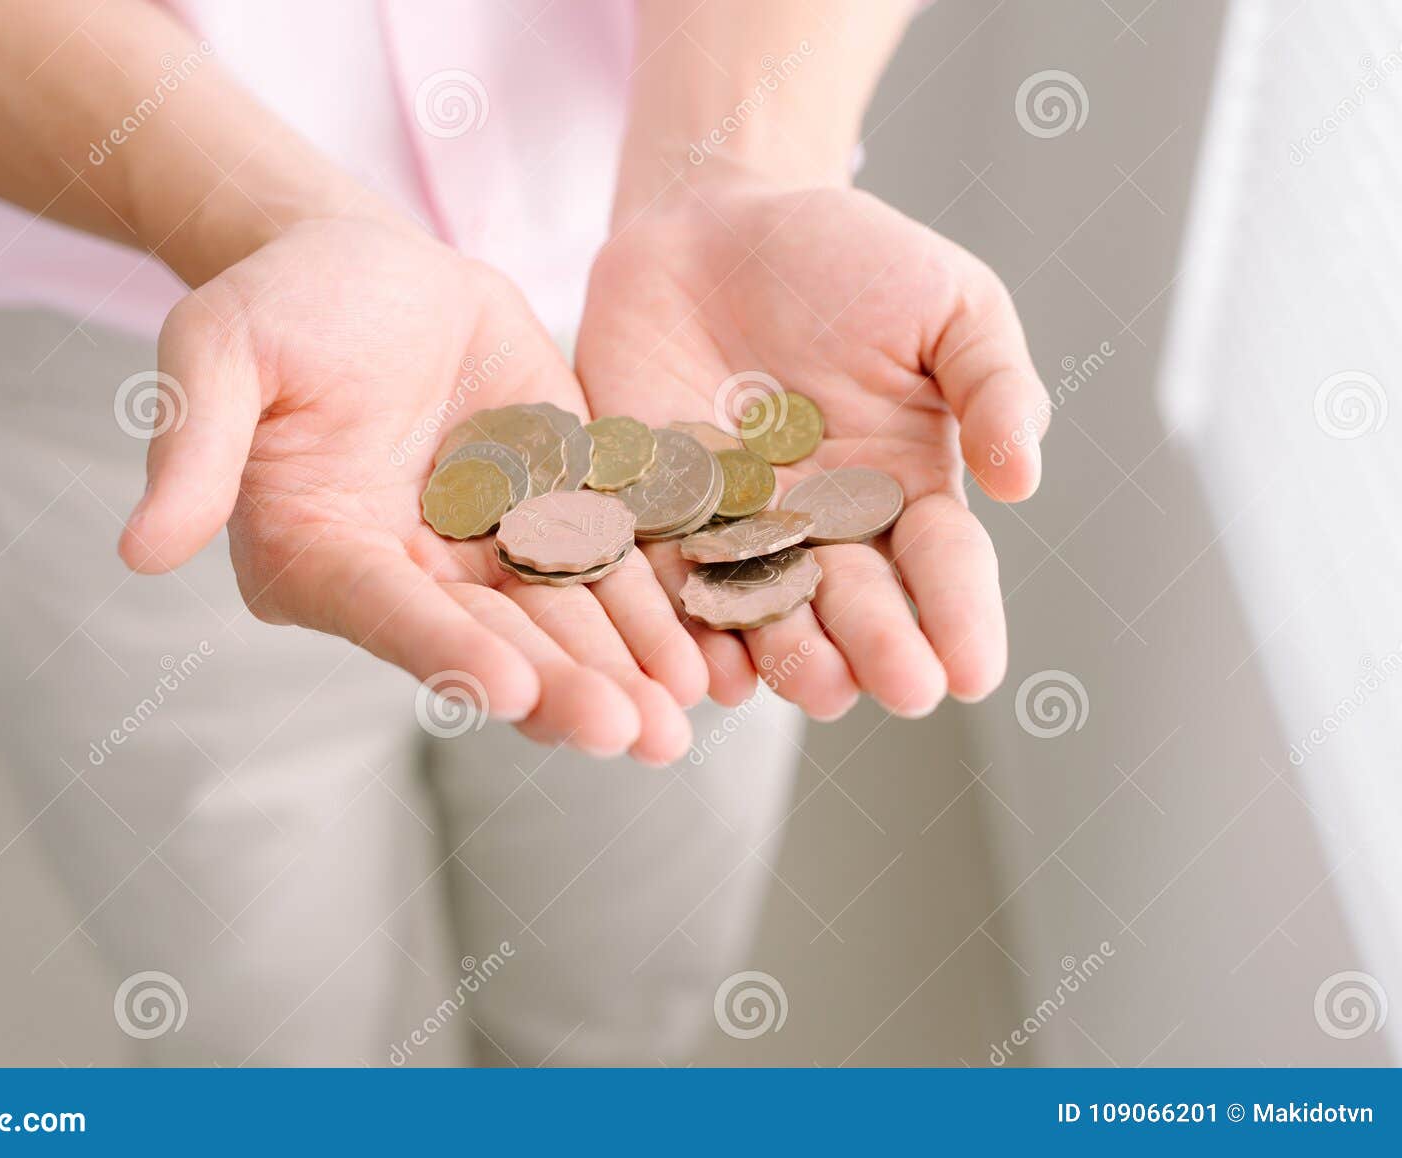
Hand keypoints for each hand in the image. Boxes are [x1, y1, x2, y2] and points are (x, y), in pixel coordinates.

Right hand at [119, 216, 706, 764]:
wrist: (369, 262)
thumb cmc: (278, 303)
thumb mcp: (221, 350)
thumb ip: (195, 446)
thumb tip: (139, 550)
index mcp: (320, 555)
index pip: (385, 614)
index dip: (444, 651)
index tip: (506, 689)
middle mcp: (405, 573)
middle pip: (488, 640)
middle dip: (558, 689)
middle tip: (627, 735)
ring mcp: (484, 549)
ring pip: (559, 621)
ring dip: (618, 671)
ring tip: (674, 725)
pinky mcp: (550, 507)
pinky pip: (607, 563)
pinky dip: (650, 607)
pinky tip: (701, 657)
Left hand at [577, 176, 1047, 718]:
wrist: (714, 221)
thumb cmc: (848, 259)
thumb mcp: (948, 302)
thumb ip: (992, 385)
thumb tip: (1023, 480)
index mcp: (907, 488)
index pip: (943, 564)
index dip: (961, 616)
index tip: (976, 670)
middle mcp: (825, 527)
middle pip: (858, 605)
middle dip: (883, 648)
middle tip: (906, 689)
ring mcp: (737, 528)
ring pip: (766, 611)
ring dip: (793, 656)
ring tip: (818, 686)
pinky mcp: (654, 513)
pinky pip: (667, 578)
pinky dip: (687, 625)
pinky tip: (709, 667)